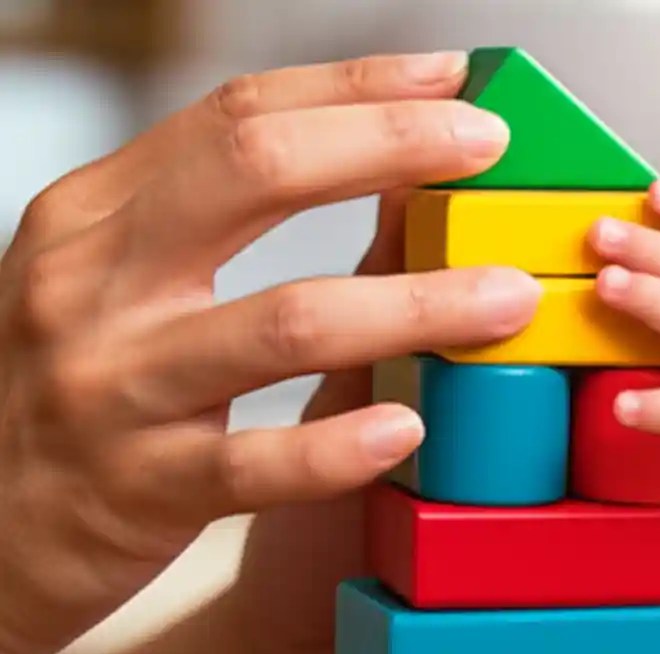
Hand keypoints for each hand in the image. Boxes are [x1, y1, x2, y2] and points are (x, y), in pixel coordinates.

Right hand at [0, 52, 542, 653]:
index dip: (355, 88)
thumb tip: (398, 172)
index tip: (449, 78)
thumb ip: (236, 220)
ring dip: (414, 303)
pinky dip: (336, 446)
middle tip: (486, 146)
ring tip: (504, 296)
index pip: (238, 114)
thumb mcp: (124, 278)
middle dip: (388, 145)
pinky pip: (252, 463)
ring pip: (284, 321)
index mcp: (99, 215)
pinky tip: (406, 429)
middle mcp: (94, 282)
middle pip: (256, 172)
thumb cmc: (73, 388)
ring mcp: (113, 386)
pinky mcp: (137, 487)